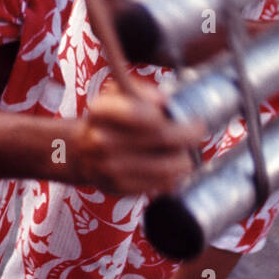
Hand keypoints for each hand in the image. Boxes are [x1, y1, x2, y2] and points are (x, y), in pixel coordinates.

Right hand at [70, 84, 200, 195]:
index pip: (141, 112)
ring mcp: (108, 167)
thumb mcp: (116, 94)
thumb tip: (163, 100)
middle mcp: (100, 140)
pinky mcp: (119, 188)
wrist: (80, 152)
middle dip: (187, 135)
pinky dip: (174, 177)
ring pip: (164, 166)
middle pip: (161, 138)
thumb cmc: (109, 119)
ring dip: (185, 159)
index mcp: (100, 111)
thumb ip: (139, 90)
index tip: (189, 115)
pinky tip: (176, 168)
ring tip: (189, 152)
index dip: (172, 114)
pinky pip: (158, 184)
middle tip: (198, 131)